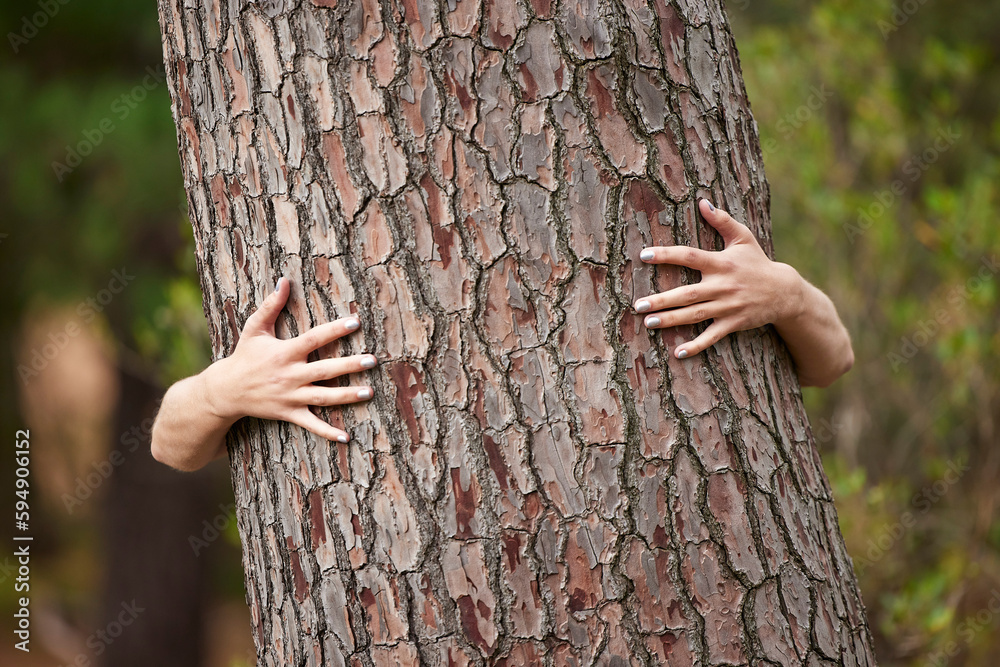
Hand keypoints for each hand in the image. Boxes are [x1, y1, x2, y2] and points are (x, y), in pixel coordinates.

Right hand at [203, 277, 375, 442]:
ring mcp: (290, 396)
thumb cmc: (244, 356)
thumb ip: (270, 305)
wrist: (225, 391)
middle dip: (349, 366)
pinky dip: (327, 432)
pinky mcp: (288, 413)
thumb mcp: (254, 329)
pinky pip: (311, 424)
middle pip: (325, 370)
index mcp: (284, 352)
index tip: (355, 321)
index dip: (334, 330)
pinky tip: (346, 437)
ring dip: (347, 396)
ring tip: (369, 392)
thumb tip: (284, 280)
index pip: (314, 339)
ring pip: (324, 397)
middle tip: (373, 360)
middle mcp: (290, 375)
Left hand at [634, 199, 802, 358]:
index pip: (689, 256)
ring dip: (671, 320)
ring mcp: (728, 306)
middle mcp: (723, 285)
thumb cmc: (757, 261)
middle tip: (638, 305)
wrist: (784, 291)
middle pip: (687, 293)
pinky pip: (712, 336)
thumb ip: (722, 220)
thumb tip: (703, 202)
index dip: (667, 255)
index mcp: (721, 263)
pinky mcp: (733, 323)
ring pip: (695, 315)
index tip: (644, 255)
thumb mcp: (743, 237)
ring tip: (648, 323)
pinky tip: (678, 353)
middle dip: (662, 300)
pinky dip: (697, 346)